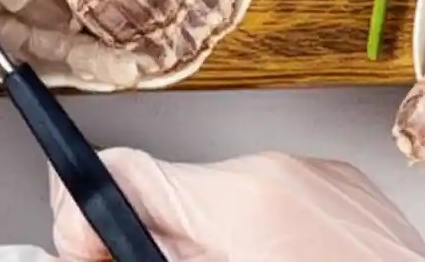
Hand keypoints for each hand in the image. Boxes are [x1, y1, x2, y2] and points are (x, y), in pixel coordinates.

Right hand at [50, 149, 424, 261]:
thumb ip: (156, 257)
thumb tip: (98, 243)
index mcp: (237, 204)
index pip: (118, 172)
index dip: (81, 212)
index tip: (85, 248)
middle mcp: (273, 171)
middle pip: (167, 189)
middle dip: (155, 238)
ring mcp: (314, 173)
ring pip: (219, 196)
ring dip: (210, 238)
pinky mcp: (343, 183)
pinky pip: (272, 195)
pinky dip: (259, 231)